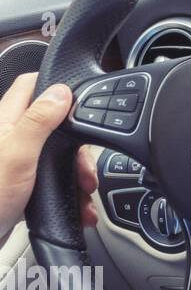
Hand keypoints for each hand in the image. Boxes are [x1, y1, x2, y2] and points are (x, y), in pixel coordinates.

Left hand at [0, 74, 98, 236]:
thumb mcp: (17, 154)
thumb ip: (39, 121)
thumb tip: (61, 91)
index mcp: (6, 122)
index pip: (31, 85)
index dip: (57, 86)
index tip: (81, 101)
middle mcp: (10, 138)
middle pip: (54, 123)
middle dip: (77, 144)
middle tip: (85, 163)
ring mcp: (16, 162)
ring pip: (57, 154)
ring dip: (77, 171)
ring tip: (84, 189)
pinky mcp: (22, 185)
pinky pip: (54, 180)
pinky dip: (69, 190)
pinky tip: (77, 204)